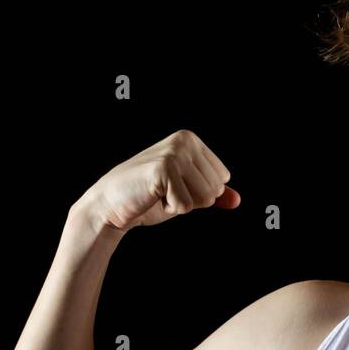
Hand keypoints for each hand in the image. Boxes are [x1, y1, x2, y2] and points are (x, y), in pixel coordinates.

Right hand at [76, 130, 240, 233]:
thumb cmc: (148, 198)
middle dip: (191, 201)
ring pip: (205, 198)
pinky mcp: (164, 169)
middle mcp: (184, 141)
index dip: (199, 194)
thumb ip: (212, 194)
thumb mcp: (186, 194)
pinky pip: (186, 205)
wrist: (111, 205)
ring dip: (181, 205)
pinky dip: (170, 210)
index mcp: (191, 140)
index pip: (222, 179)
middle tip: (164, 193)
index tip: (173, 188)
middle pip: (215, 189)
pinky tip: (152, 198)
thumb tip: (237, 200)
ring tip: (159, 195)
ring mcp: (174, 153)